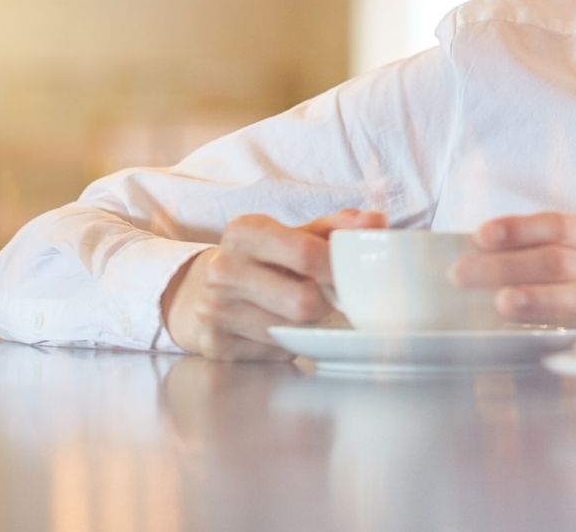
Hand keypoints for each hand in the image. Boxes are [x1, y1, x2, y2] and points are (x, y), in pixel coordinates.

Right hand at [161, 208, 385, 359]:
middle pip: (302, 300)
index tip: (354, 275)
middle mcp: (223, 269)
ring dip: (306, 326)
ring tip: (301, 312)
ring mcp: (215, 309)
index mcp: (244, 231)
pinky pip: (271, 352)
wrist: (199, 292)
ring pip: (289, 330)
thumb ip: (335, 228)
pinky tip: (278, 329)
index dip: (337, 267)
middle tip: (328, 299)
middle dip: (325, 303)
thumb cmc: (261, 260)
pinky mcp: (215, 344)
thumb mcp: (292, 235)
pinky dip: (284, 344)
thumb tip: (375, 223)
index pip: (304, 251)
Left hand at [452, 212, 575, 353]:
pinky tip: (573, 351)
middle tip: (461, 275)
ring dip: (540, 298)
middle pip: (554, 260)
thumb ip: (553, 250)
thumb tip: (485, 253)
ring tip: (503, 303)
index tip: (480, 235)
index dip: (518, 228)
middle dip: (505, 266)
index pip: (555, 226)